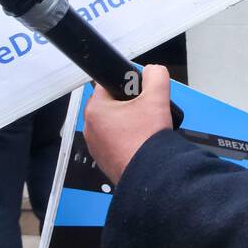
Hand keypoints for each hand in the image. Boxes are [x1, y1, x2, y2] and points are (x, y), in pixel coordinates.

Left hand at [83, 64, 172, 185]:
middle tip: (146, 111)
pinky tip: (141, 143)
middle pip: (112, 104)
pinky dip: (127, 140)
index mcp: (95, 109)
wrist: (151, 176)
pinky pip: (115, 142)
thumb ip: (156, 75)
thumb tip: (153, 71)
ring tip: (146, 128)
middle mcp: (90, 128)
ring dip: (129, 123)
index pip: (108, 84)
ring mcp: (95, 146)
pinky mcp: (104, 160)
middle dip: (130, 105)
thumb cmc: (148, 140)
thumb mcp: (157, 98)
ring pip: (114, 124)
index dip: (128, 85)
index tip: (140, 93)